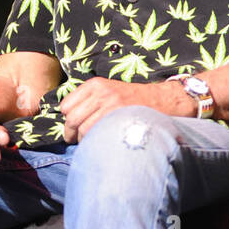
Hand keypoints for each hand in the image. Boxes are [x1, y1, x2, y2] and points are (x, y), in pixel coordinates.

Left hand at [59, 77, 187, 142]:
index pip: (66, 105)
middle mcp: (100, 92)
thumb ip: (90, 101)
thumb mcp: (110, 91)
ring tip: (90, 143)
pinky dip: (94, 141)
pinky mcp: (119, 116)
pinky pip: (96, 133)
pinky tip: (101, 142)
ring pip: (83, 128)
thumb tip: (70, 120)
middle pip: (72, 118)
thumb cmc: (135, 99)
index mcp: (95, 84)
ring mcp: (110, 104)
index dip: (67, 119)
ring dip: (83, 140)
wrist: (162, 100)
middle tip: (75, 140)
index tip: (73, 127)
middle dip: (70, 133)